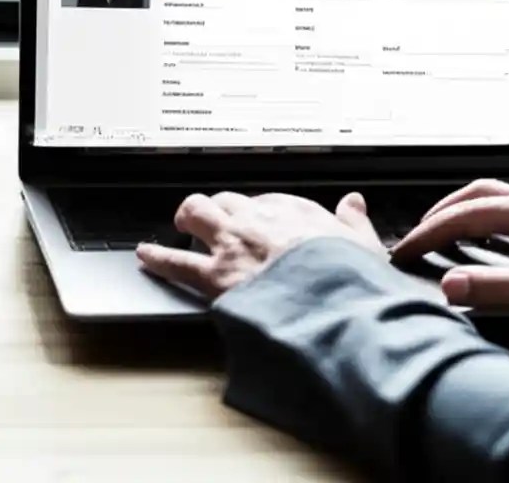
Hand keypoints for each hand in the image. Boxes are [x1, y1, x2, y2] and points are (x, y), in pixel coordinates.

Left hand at [135, 191, 384, 298]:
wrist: (329, 306)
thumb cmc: (348, 279)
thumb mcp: (363, 244)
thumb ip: (354, 222)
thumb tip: (353, 204)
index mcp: (294, 211)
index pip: (267, 201)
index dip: (260, 212)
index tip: (262, 221)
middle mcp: (258, 219)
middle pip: (227, 201)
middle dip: (221, 209)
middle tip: (218, 221)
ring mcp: (231, 245)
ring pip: (196, 213)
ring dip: (188, 217)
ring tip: (182, 223)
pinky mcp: (213, 276)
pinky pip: (175, 261)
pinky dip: (157, 257)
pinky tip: (145, 255)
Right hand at [391, 180, 508, 312]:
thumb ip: (500, 287)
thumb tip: (449, 285)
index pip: (462, 216)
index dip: (426, 234)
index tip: (401, 252)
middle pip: (474, 193)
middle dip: (437, 212)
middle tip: (415, 237)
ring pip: (495, 194)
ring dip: (462, 208)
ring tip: (444, 230)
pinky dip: (488, 214)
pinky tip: (494, 236)